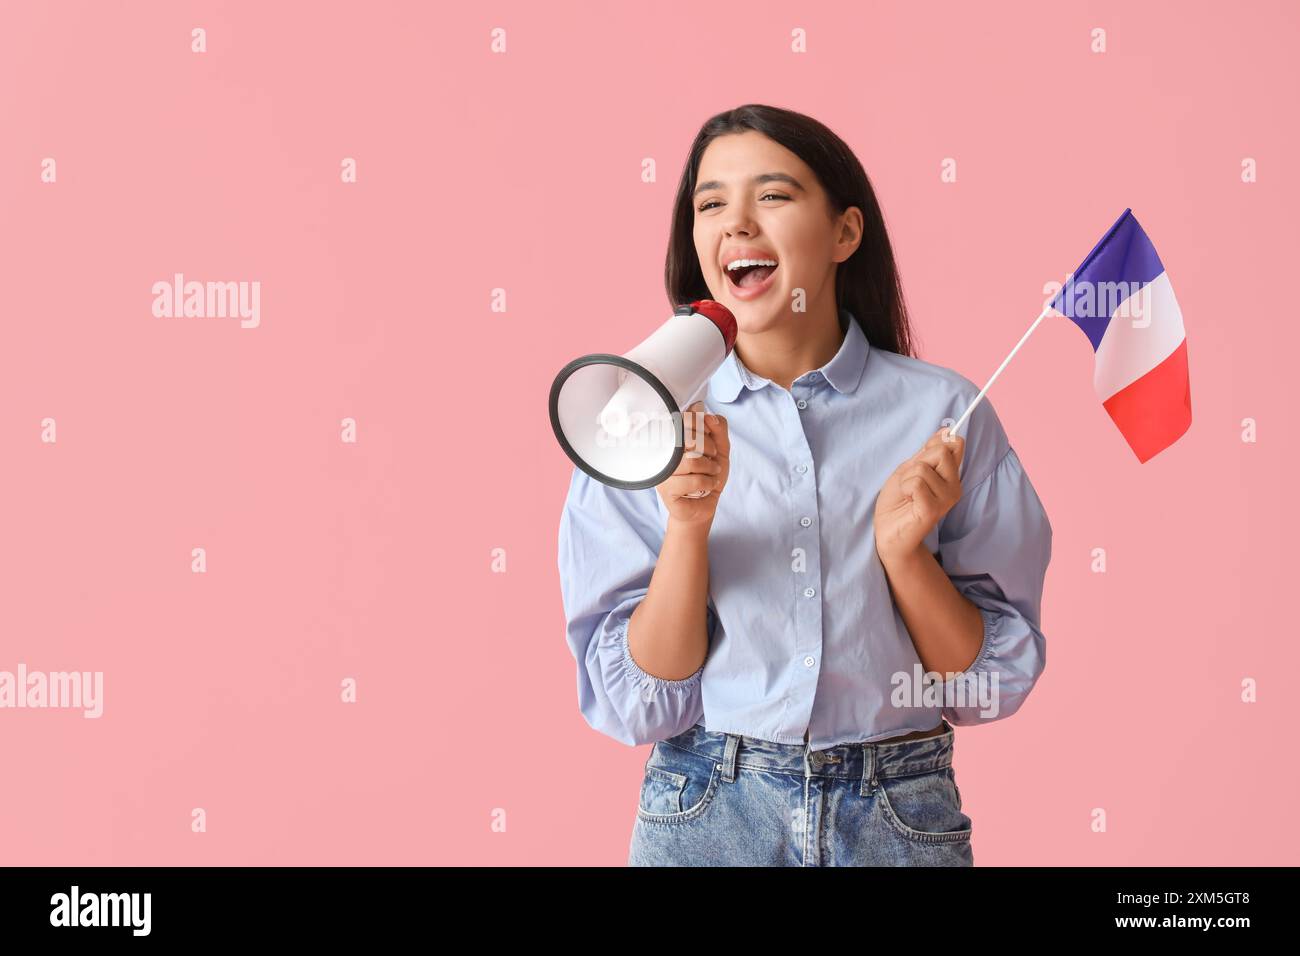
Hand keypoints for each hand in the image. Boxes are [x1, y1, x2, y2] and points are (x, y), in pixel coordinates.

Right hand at [656, 401, 729, 526]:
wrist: (704, 504)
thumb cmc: (708, 474)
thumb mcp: (720, 448)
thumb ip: (718, 429)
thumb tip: (708, 416)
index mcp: (673, 437)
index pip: (684, 418)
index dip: (702, 425)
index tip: (709, 438)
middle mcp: (663, 451)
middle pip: (688, 438)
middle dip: (708, 446)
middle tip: (712, 456)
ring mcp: (663, 470)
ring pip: (691, 462)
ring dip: (710, 467)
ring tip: (712, 472)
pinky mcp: (665, 488)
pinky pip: (692, 481)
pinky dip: (707, 483)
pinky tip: (708, 485)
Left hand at [874, 426, 963, 564]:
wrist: (887, 530)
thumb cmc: (898, 500)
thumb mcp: (910, 469)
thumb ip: (927, 452)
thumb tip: (946, 431)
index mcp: (950, 474)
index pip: (955, 444)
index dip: (936, 443)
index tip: (922, 457)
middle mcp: (954, 486)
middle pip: (941, 451)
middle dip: (917, 462)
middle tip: (910, 481)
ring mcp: (947, 498)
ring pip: (923, 468)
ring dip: (906, 479)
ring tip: (907, 494)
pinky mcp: (934, 510)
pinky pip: (916, 483)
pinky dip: (905, 488)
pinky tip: (908, 501)